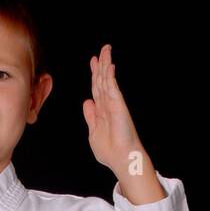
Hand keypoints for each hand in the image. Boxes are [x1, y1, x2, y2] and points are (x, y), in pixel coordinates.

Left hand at [82, 44, 140, 174]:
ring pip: (107, 80)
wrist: (121, 159)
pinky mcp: (118, 106)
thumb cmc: (110, 152)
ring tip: (105, 51)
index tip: (94, 62)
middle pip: (102, 81)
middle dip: (101, 66)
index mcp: (101, 111)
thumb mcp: (93, 133)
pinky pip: (112, 88)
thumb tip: (88, 102)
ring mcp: (113, 104)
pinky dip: (110, 77)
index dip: (95, 75)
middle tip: (101, 52)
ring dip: (105, 65)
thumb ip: (91, 117)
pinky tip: (109, 66)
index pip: (97, 89)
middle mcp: (108, 105)